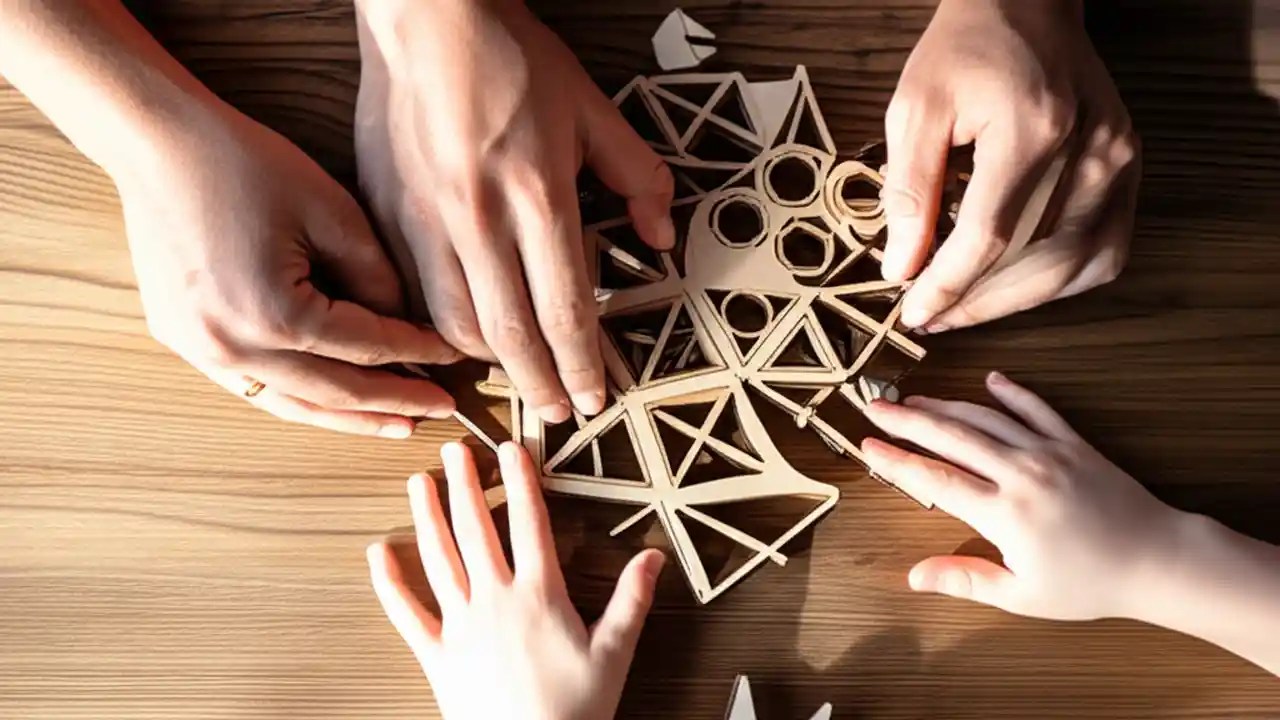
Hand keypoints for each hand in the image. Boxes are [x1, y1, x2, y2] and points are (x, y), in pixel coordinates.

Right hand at [115, 107, 459, 437]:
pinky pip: (256, 386)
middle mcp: (233, 347)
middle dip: (394, 402)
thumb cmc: (245, 164)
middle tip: (440, 410)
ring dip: (348, 417)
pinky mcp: (183, 342)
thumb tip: (406, 324)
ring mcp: (201, 351)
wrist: (157, 144)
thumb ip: (377, 277)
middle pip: (334, 392)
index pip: (368, 348)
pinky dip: (302, 398)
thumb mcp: (332, 211)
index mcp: (276, 314)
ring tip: (398, 424)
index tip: (455, 358)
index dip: (418, 354)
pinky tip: (335, 403)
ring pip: (292, 404)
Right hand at [354, 0, 673, 423]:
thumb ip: (637, 177)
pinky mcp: (387, 214)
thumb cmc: (510, 58)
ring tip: (517, 377)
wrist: (427, 18)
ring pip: (453, 325)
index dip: (583, 366)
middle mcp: (477, 219)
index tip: (595, 398)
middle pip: (510, 335)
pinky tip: (462, 333)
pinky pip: (413, 293)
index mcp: (536, 194)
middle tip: (557, 414)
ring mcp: (425, 220)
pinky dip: (439, 326)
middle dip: (539, 385)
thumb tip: (660, 236)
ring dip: (490, 364)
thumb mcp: (594, 110)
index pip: (564, 310)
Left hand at [367, 442, 665, 719]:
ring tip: (418, 482)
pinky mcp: (437, 655)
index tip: (512, 448)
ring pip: (440, 558)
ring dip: (427, 516)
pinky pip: (407, 614)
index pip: (529, 523)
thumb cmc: (574, 711)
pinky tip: (377, 553)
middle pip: (477, 529)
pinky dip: (390, 583)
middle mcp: (495, 601)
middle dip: (465, 485)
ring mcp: (461, 626)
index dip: (521, 481)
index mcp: (539, 595)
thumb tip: (653, 557)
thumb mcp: (615, 653)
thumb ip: (632, 600)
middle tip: (454, 449)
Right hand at [860, 372, 1178, 620]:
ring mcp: (1048, 453)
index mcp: (1003, 513)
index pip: (935, 479)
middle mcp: (1021, 474)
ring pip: (986, 418)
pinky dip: (1012, 393)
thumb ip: (966, 580)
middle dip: (907, 420)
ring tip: (913, 399)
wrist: (1157, 559)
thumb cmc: (1090, 584)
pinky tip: (990, 381)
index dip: (896, 461)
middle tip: (874, 406)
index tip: (866, 446)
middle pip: (951, 438)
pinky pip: (1037, 409)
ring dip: (946, 406)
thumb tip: (913, 576)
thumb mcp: (1022, 595)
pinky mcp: (1074, 444)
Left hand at [882, 0, 1140, 331]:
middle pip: (1043, 261)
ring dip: (1020, 300)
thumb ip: (910, 191)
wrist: (1025, 4)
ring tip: (966, 307)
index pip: (991, 235)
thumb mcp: (916, 108)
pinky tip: (1019, 285)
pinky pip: (1107, 247)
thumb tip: (902, 267)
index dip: (948, 284)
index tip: (913, 312)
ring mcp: (1121, 158)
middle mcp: (1092, 148)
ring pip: (1079, 264)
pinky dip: (1063, 279)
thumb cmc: (967, 48)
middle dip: (981, 303)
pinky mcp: (1130, 165)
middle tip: (933, 318)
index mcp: (1034, 128)